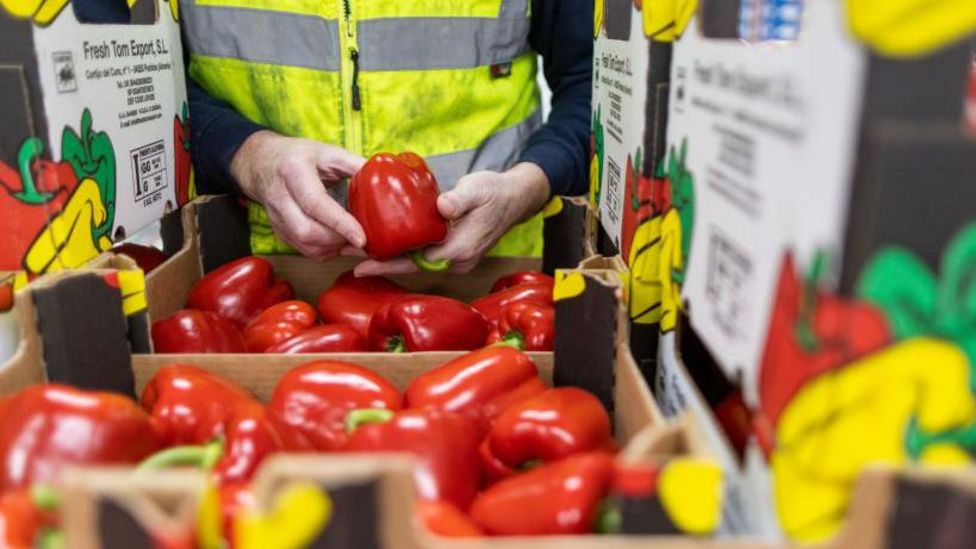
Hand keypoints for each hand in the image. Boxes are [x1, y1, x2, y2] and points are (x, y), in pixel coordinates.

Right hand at [231, 131, 365, 259]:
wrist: (262, 163)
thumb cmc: (300, 156)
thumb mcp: (328, 152)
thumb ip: (355, 164)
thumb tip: (386, 177)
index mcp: (294, 172)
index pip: (315, 204)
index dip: (340, 223)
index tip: (362, 238)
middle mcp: (280, 196)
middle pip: (306, 231)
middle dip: (337, 240)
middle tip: (360, 236)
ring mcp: (276, 216)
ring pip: (304, 245)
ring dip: (332, 248)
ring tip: (351, 238)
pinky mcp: (278, 230)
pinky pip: (302, 249)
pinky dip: (323, 251)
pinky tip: (337, 242)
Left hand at [354, 162, 549, 274]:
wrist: (515, 198)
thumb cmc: (495, 192)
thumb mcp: (478, 189)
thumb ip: (460, 198)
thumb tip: (441, 206)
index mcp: (458, 249)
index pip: (416, 261)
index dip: (387, 263)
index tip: (361, 264)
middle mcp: (455, 260)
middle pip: (411, 266)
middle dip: (380, 263)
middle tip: (347, 256)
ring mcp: (455, 258)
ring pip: (416, 262)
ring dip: (389, 258)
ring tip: (358, 250)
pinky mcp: (453, 251)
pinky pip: (423, 255)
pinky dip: (403, 251)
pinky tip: (385, 243)